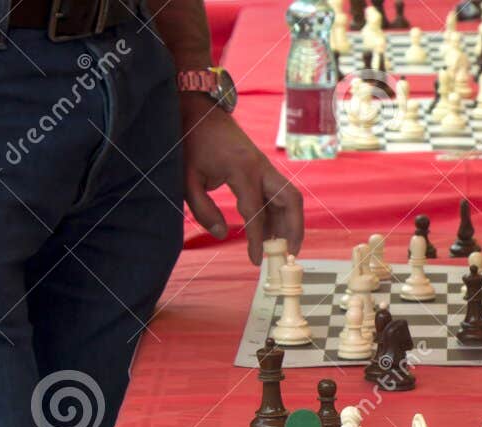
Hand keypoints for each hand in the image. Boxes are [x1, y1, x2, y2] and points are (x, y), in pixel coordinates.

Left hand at [181, 101, 303, 257]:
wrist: (199, 112)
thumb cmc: (191, 143)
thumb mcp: (187, 178)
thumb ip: (202, 209)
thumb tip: (223, 234)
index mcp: (242, 170)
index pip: (256, 213)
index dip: (257, 240)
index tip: (256, 261)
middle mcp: (261, 167)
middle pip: (292, 201)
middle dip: (295, 229)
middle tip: (289, 254)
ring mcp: (265, 166)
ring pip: (290, 198)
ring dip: (290, 224)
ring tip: (279, 248)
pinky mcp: (263, 168)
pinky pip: (279, 194)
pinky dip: (279, 214)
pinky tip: (270, 232)